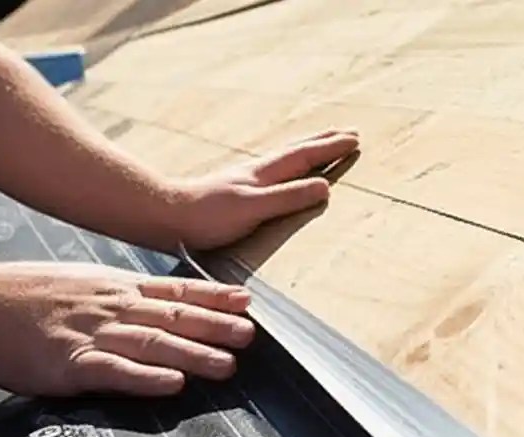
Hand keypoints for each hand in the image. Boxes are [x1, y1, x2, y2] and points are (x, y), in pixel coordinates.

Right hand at [0, 261, 254, 396]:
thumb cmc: (22, 297)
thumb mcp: (78, 283)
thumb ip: (117, 295)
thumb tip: (153, 304)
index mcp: (113, 288)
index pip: (174, 293)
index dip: (212, 299)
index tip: (246, 303)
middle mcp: (109, 307)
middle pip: (172, 318)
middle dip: (216, 326)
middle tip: (250, 335)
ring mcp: (90, 334)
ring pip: (152, 344)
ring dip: (193, 355)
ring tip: (227, 365)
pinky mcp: (68, 363)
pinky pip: (114, 371)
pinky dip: (145, 379)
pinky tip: (172, 385)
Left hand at [170, 128, 358, 249]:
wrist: (168, 218)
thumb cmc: (208, 217)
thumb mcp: (253, 208)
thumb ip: (288, 197)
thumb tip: (324, 186)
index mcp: (263, 173)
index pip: (305, 156)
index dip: (331, 148)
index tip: (355, 139)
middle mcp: (256, 172)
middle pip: (296, 151)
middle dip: (323, 142)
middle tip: (346, 132)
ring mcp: (245, 181)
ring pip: (285, 160)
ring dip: (306, 151)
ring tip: (320, 147)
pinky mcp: (236, 193)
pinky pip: (274, 174)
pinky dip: (288, 168)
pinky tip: (282, 177)